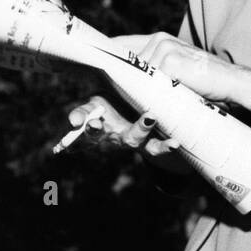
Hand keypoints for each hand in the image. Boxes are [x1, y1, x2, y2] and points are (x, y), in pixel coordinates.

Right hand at [60, 95, 178, 160]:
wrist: (136, 111)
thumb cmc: (112, 104)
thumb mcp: (97, 102)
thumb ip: (85, 109)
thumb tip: (74, 116)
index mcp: (97, 125)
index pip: (84, 124)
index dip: (79, 121)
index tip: (76, 121)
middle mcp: (111, 136)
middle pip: (104, 136)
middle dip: (98, 131)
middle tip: (95, 123)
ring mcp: (130, 140)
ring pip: (132, 139)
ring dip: (140, 130)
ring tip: (150, 116)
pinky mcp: (148, 143)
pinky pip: (156, 148)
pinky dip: (166, 147)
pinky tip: (175, 143)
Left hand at [108, 33, 245, 105]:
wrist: (232, 81)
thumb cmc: (206, 81)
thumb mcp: (177, 71)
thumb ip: (155, 70)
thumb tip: (128, 82)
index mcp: (159, 40)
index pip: (121, 44)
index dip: (105, 55)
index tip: (86, 62)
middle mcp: (159, 40)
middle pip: (123, 59)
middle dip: (112, 75)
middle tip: (96, 86)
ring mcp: (164, 49)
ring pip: (133, 72)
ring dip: (128, 88)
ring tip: (122, 102)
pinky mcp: (170, 62)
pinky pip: (147, 80)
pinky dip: (141, 92)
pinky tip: (140, 101)